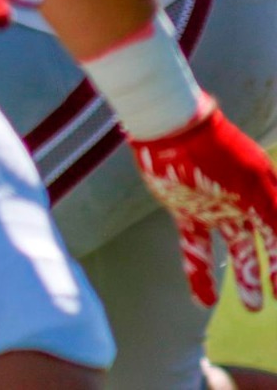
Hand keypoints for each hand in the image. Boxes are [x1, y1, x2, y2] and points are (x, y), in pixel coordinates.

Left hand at [131, 96, 276, 308]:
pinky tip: (203, 300)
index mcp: (264, 192)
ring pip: (235, 249)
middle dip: (272, 272)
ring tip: (253, 307)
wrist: (170, 129)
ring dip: (244, 278)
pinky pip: (196, 246)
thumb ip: (276, 212)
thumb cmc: (217, 150)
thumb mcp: (255, 182)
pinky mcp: (187, 212)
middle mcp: (243, 203)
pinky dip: (199, 274)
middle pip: (263, 244)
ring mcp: (215, 209)